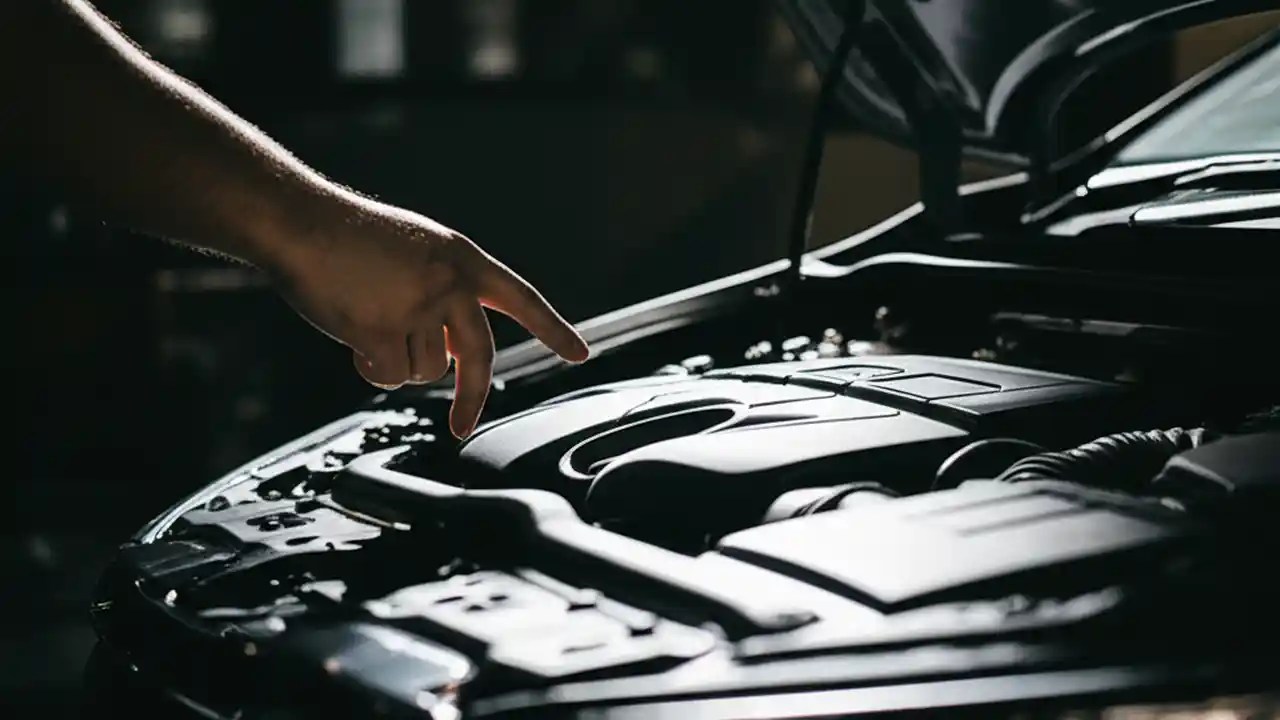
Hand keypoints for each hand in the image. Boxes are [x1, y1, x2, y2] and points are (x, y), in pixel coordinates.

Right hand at [266, 194, 588, 438]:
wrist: (301, 223)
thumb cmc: (351, 237)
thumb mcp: (418, 250)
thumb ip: (445, 293)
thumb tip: (451, 353)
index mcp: (463, 259)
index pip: (522, 299)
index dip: (553, 329)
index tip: (580, 354)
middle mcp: (450, 283)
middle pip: (479, 357)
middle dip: (471, 398)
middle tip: (462, 425)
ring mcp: (418, 308)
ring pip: (426, 371)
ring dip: (397, 363)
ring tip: (369, 322)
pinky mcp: (383, 331)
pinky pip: (389, 375)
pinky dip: (369, 367)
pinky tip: (351, 334)